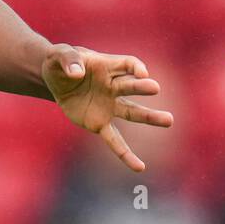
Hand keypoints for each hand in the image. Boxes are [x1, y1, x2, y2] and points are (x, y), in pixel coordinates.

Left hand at [42, 45, 173, 171]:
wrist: (55, 80)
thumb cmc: (61, 63)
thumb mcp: (58, 55)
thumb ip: (68, 60)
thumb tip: (76, 73)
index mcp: (106, 66)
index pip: (126, 64)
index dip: (135, 67)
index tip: (141, 72)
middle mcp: (113, 86)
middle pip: (131, 86)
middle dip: (142, 87)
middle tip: (155, 88)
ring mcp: (109, 106)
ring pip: (132, 113)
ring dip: (149, 117)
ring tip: (169, 120)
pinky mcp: (100, 124)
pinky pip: (115, 141)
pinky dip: (125, 154)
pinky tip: (140, 167)